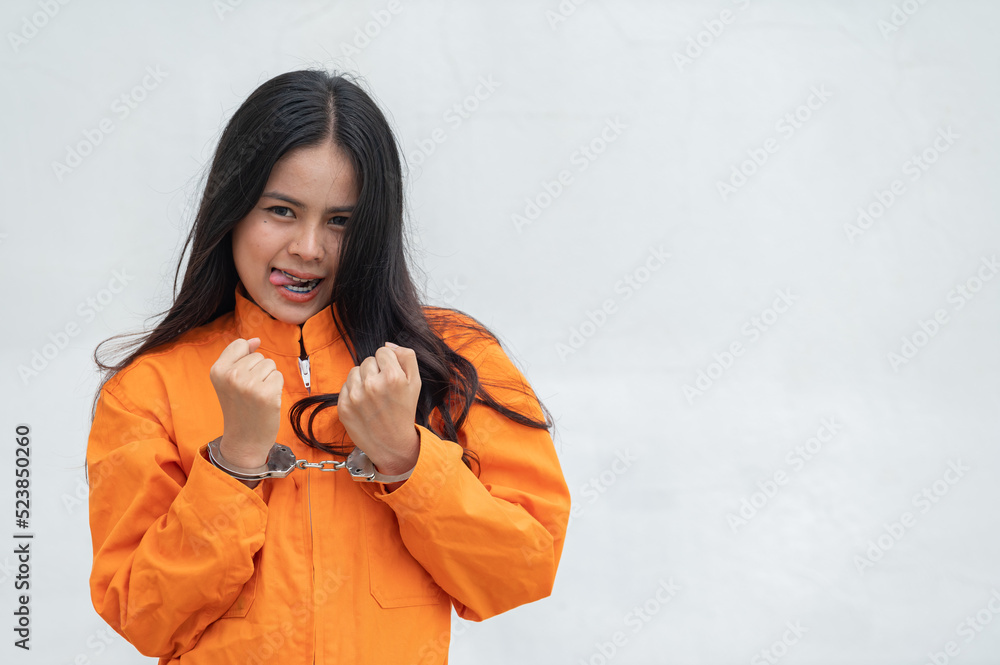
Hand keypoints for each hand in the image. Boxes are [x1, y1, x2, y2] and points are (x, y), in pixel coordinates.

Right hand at [209, 337, 283, 468]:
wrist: (244, 440)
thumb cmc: (239, 408)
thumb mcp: (228, 381)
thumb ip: (239, 357)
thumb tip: (256, 340)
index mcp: (218, 370)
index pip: (240, 344)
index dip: (247, 359)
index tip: (241, 378)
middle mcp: (232, 376)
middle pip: (258, 356)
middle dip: (258, 372)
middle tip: (249, 393)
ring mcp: (249, 385)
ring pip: (270, 365)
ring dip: (268, 379)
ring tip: (257, 396)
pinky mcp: (267, 393)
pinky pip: (279, 376)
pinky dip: (276, 387)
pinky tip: (266, 401)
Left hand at [338, 342, 420, 476]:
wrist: (392, 444)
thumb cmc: (404, 411)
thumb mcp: (415, 383)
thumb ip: (407, 357)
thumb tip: (388, 344)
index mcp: (392, 377)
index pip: (383, 351)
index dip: (389, 362)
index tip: (391, 376)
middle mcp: (372, 385)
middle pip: (368, 360)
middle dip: (376, 371)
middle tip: (383, 389)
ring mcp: (355, 396)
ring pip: (355, 370)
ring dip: (363, 379)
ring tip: (373, 395)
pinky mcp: (343, 406)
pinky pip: (345, 384)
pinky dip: (354, 391)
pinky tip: (364, 403)